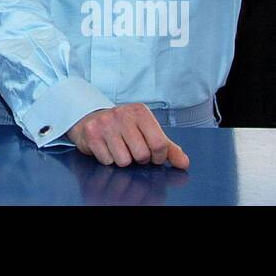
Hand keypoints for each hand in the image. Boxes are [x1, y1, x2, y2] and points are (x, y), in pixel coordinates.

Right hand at [68, 103, 190, 168]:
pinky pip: (107, 161)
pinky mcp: (91, 133)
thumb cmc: (125, 129)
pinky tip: (106, 148)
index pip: (159, 144)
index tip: (152, 155)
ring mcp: (105, 123)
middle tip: (132, 150)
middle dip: (139, 159)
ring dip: (122, 160)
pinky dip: (108, 159)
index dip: (158, 157)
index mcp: (141, 112)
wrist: (91, 120)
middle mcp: (122, 114)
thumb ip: (169, 149)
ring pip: (124, 160)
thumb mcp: (148, 134)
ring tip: (118, 148)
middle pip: (141, 154)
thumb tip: (184, 163)